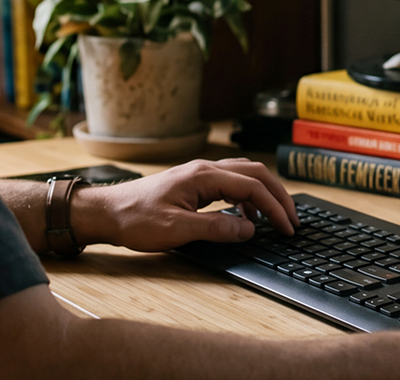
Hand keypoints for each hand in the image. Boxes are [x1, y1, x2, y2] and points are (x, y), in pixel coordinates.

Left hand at [70, 158, 298, 251]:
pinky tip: (245, 216)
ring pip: (244, 175)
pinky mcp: (193, 183)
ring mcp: (198, 174)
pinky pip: (230, 183)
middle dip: (278, 195)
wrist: (106, 213)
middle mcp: (204, 169)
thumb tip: (249, 228)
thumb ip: (216, 228)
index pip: (253, 186)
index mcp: (203, 176)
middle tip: (293, 220)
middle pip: (255, 173)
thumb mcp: (177, 230)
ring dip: (264, 194)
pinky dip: (246, 197)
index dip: (275, 207)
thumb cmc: (136, 220)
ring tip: (275, 218)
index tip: (288, 228)